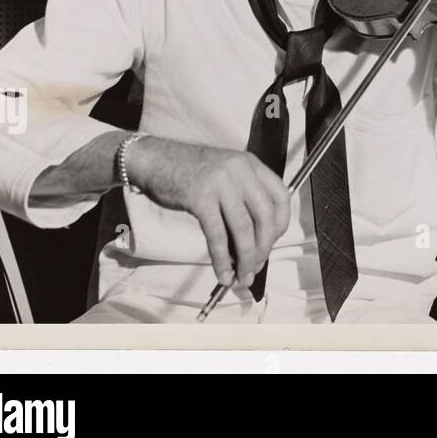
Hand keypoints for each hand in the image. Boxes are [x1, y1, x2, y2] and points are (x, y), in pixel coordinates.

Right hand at [125, 137, 291, 289]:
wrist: (155, 160)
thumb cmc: (190, 171)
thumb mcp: (226, 173)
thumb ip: (243, 197)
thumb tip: (256, 241)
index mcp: (250, 164)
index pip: (281, 196)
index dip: (281, 224)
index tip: (273, 242)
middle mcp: (240, 170)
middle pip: (265, 216)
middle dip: (264, 247)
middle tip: (257, 266)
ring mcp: (220, 183)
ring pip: (243, 229)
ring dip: (246, 259)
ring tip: (242, 277)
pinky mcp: (200, 198)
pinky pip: (217, 235)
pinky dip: (221, 259)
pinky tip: (222, 273)